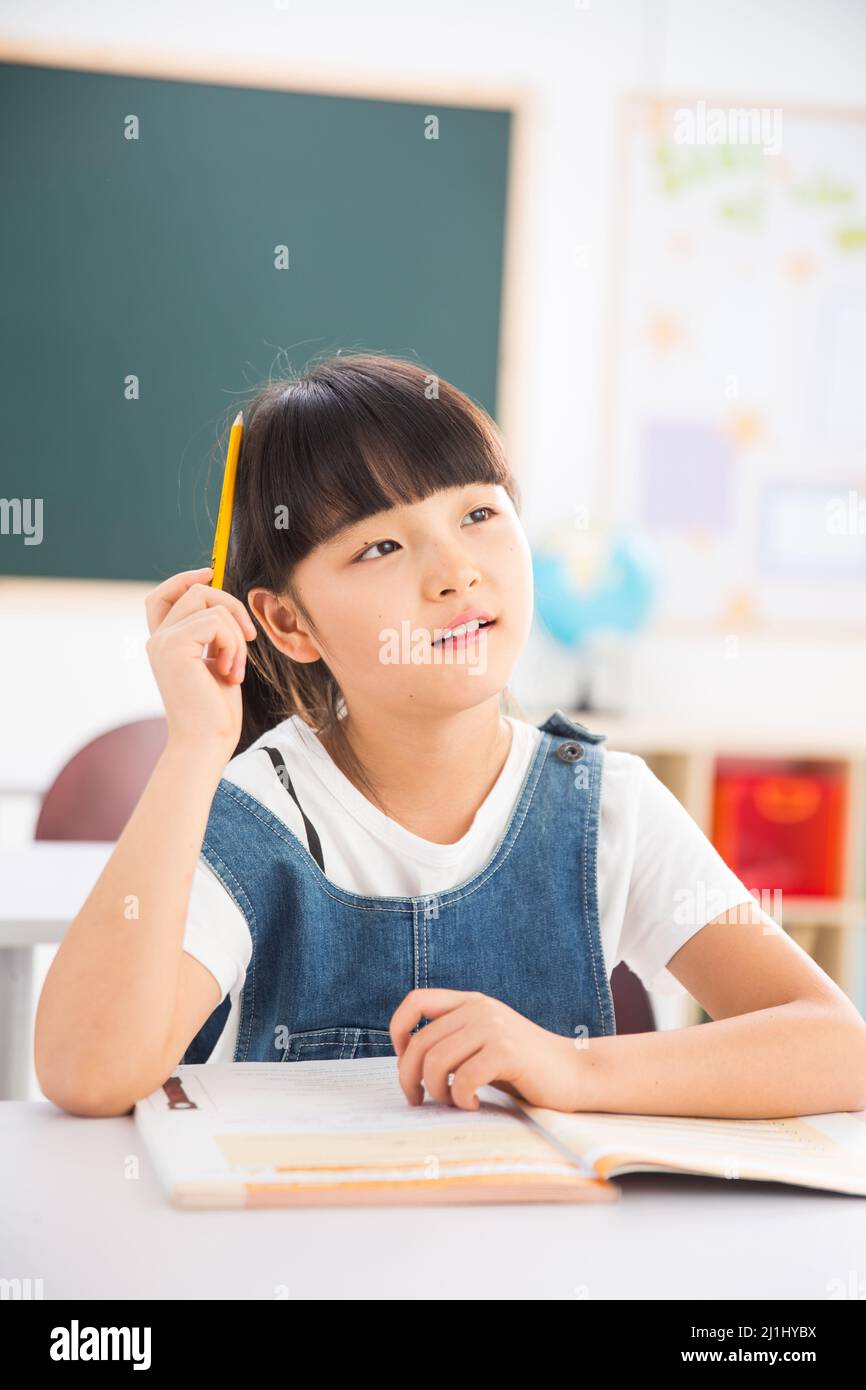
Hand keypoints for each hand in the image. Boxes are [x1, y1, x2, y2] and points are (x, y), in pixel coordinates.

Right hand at [145, 566, 257, 757]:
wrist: (206, 743)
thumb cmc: (215, 711)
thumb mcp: (216, 663)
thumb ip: (213, 635)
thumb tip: (225, 604)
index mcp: (165, 643)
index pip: (162, 595)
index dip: (185, 578)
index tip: (211, 572)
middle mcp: (158, 639)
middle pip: (196, 591)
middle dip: (231, 607)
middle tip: (246, 639)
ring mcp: (163, 642)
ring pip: (212, 605)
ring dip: (235, 635)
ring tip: (235, 668)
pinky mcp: (174, 647)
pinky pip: (216, 622)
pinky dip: (233, 644)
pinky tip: (230, 672)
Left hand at [389, 988, 583, 1112]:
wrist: (576, 1073)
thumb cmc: (525, 1067)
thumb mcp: (486, 1041)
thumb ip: (455, 1039)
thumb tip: (407, 1061)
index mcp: (471, 1002)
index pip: (416, 1000)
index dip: (398, 1029)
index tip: (402, 1058)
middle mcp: (479, 1009)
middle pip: (420, 1042)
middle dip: (409, 1077)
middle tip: (417, 1100)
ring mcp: (494, 1028)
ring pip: (436, 1062)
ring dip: (436, 1092)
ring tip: (453, 1102)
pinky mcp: (507, 1052)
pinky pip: (462, 1080)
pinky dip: (460, 1099)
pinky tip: (474, 1105)